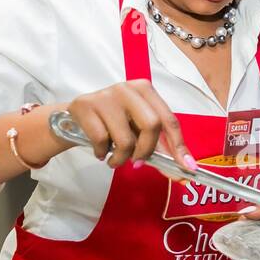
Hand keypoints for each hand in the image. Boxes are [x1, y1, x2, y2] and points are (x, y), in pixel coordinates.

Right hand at [67, 79, 194, 170]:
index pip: (169, 120)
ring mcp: (106, 95)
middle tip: (138, 163)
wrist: (74, 118)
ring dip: (121, 158)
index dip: (179, 146)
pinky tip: (99, 151)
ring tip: (114, 159)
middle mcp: (127, 89)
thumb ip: (159, 149)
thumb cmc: (112, 124)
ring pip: (125, 139)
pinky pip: (101, 140)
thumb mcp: (136, 131)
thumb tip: (183, 170)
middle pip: (152, 125)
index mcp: (145, 91)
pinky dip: (102, 153)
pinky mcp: (85, 106)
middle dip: (146, 151)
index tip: (186, 167)